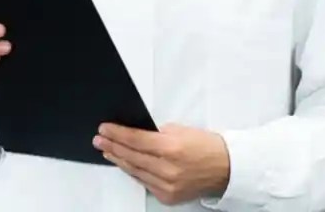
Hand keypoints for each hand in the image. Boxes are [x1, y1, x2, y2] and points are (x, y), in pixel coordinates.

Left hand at [94, 123, 230, 205]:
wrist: (226, 168)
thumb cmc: (206, 146)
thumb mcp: (180, 130)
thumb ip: (156, 133)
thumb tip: (134, 134)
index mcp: (171, 148)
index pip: (135, 140)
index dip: (117, 134)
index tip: (104, 129)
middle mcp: (168, 169)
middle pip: (131, 156)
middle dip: (112, 146)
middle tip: (99, 139)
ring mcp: (167, 185)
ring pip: (135, 171)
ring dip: (119, 160)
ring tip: (107, 150)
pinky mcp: (168, 196)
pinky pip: (144, 182)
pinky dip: (134, 172)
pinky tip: (124, 164)